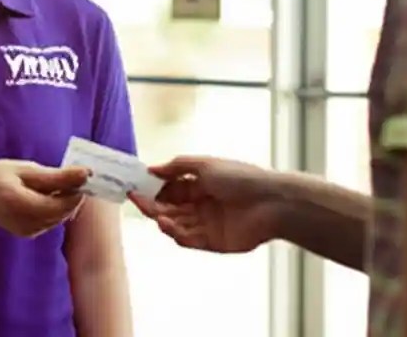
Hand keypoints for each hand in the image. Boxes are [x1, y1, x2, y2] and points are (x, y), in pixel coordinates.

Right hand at [0, 160, 89, 237]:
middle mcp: (27, 223)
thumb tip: (86, 174)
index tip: (82, 174)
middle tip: (70, 175)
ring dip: (63, 201)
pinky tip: (42, 195)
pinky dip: (53, 208)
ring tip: (50, 183)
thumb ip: (56, 176)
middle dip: (72, 195)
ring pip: (60, 217)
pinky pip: (51, 220)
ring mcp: (29, 231)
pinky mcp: (29, 234)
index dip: (77, 191)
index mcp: (23, 204)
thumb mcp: (25, 170)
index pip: (63, 204)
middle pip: (64, 212)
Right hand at [129, 156, 283, 253]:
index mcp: (200, 184)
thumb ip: (176, 167)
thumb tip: (151, 169)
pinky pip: (188, 240)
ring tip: (154, 214)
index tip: (136, 186)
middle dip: (152, 204)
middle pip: (169, 208)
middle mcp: (201, 204)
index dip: (153, 188)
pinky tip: (166, 225)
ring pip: (176, 224)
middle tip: (136, 200)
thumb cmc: (240, 178)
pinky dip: (175, 233)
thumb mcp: (205, 164)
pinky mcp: (212, 242)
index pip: (169, 189)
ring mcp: (206, 224)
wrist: (271, 203)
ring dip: (162, 219)